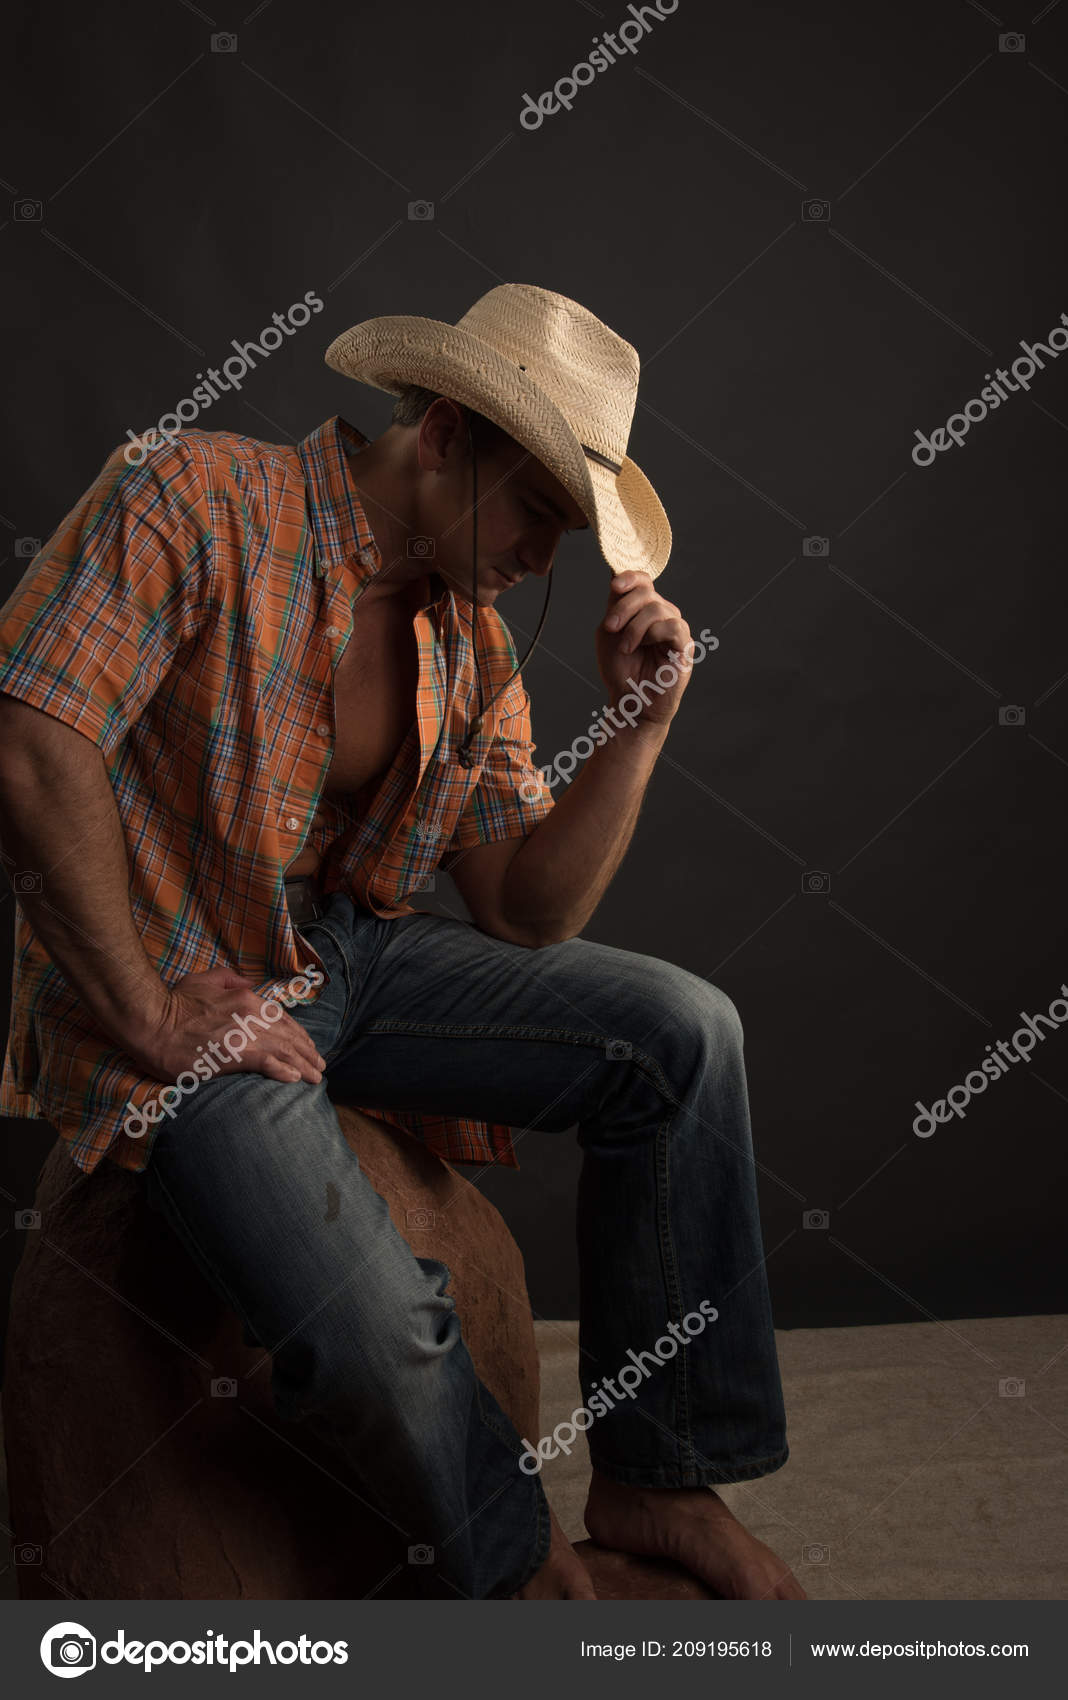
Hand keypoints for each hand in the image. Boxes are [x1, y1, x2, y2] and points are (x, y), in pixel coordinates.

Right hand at [124, 965, 326, 1085]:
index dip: (298, 1034)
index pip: (281, 1018)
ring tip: (314, 1078)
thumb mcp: (204, 979)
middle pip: (288, 1036)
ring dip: (302, 1066)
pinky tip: (294, 1079)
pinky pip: (266, 1063)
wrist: (151, 1021)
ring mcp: (243, 1034)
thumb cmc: (173, 1002)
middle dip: (307, 1053)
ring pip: (283, 1050)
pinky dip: (283, 1070)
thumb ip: (230, 979)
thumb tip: (248, 983)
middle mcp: (250, 1014)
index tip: (308, 1047)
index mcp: (246, 998)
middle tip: (319, 1067)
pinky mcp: (233, 1054)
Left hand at [596, 571, 694, 728]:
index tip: (614, 586)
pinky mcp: (685, 646)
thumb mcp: (609, 633)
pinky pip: (673, 626)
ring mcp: (676, 629)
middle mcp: (664, 616)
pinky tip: (643, 647)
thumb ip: (614, 605)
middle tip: (610, 628)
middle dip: (623, 608)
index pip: (644, 581)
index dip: (630, 577)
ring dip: (634, 627)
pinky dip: (653, 634)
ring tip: (626, 647)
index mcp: (645, 611)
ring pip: (657, 609)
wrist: (630, 701)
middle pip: (647, 593)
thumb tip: (616, 574)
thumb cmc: (621, 670)